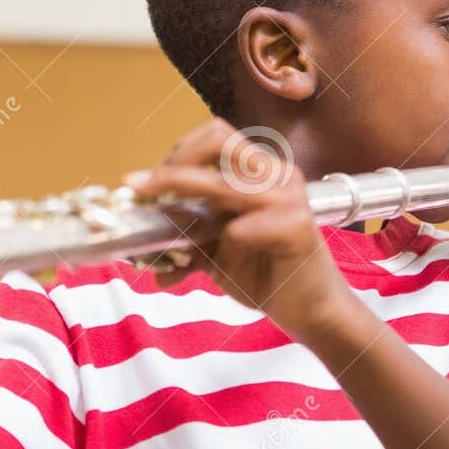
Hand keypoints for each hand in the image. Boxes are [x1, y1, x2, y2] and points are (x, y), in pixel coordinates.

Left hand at [125, 118, 356, 343]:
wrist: (310, 311)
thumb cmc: (265, 275)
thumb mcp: (215, 253)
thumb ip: (185, 238)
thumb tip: (137, 248)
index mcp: (258, 172)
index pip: (214, 137)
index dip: (177, 152)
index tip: (147, 182)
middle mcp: (275, 174)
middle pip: (219, 139)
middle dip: (174, 165)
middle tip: (144, 189)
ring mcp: (288, 197)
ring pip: (223, 184)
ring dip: (186, 205)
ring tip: (165, 231)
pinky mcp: (296, 226)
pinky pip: (240, 228)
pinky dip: (219, 245)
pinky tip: (215, 266)